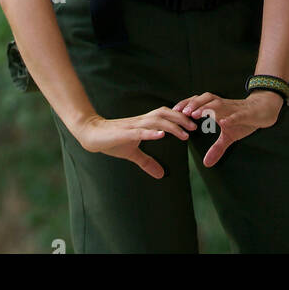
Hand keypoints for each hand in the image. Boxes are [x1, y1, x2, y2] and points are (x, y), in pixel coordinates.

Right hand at [73, 106, 197, 177]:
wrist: (93, 134)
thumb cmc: (113, 141)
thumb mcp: (132, 153)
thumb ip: (147, 162)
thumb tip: (161, 175)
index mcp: (144, 123)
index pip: (165, 115)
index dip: (179, 117)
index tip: (193, 123)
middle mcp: (141, 121)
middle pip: (164, 114)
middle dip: (181, 119)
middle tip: (195, 127)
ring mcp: (133, 126)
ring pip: (156, 121)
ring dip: (171, 126)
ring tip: (184, 134)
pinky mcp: (125, 133)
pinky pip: (140, 131)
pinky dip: (151, 132)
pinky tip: (161, 135)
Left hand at [172, 90, 281, 167]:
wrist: (264, 110)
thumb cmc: (244, 120)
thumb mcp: (229, 136)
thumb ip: (217, 148)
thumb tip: (206, 164)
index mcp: (217, 108)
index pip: (199, 102)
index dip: (187, 105)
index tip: (174, 111)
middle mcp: (223, 105)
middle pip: (206, 99)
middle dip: (193, 104)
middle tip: (182, 112)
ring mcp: (234, 109)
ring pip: (218, 104)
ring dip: (207, 108)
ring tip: (196, 114)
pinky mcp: (245, 114)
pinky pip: (236, 115)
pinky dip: (229, 117)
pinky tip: (223, 122)